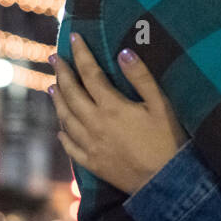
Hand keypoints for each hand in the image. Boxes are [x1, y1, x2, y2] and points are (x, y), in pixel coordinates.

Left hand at [49, 33, 186, 195]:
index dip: (81, 54)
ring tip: (52, 86)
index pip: (90, 74)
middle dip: (61, 73)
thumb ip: (141, 77)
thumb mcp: (161, 105)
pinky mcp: (93, 164)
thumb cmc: (169, 141)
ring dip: (57, 100)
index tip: (73, 38)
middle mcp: (95, 125)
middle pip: (71, 94)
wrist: (167, 183)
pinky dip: (63, 133)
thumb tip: (123, 52)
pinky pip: (71, 146)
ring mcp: (92, 146)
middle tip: (53, 57)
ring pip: (66, 118)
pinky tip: (61, 127)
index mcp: (112, 107)